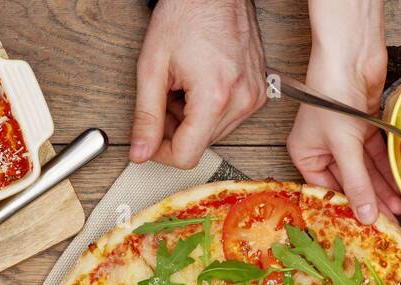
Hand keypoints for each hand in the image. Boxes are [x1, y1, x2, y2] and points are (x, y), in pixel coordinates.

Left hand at [131, 0, 265, 168]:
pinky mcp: (259, 92)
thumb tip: (141, 153)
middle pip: (200, 145)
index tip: (151, 141)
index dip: (162, 153)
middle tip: (165, 98)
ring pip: (214, 134)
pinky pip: (229, 118)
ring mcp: (254, 96)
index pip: (186, 155)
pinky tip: (200, 84)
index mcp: (214, 97)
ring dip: (192, 120)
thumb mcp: (153, 67)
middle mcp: (241, 100)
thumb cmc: (186, 14)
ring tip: (183, 86)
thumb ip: (146, 117)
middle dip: (176, 130)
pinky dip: (209, 109)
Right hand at [286, 7, 398, 223]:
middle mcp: (323, 147)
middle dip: (371, 198)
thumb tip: (366, 217)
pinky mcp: (364, 125)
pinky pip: (376, 153)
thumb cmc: (333, 95)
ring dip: (382, 185)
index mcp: (305, 154)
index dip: (348, 206)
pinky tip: (399, 181)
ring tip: (399, 205)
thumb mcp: (344, 147)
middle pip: (349, 180)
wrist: (350, 55)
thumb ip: (358, 183)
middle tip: (390, 217)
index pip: (327, 188)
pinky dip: (387, 165)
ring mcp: (344, 136)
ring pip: (366, 168)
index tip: (368, 223)